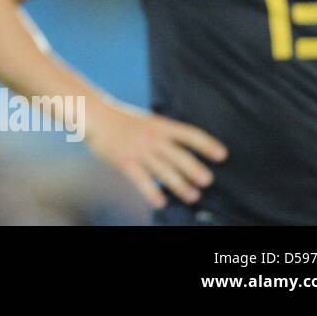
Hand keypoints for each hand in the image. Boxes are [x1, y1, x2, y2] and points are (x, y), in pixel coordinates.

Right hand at [85, 100, 227, 208]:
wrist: (94, 114)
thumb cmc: (122, 119)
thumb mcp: (147, 120)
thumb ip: (163, 133)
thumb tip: (184, 148)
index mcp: (160, 125)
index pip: (189, 134)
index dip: (207, 144)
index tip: (222, 155)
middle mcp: (152, 137)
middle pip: (179, 155)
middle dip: (195, 169)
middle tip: (207, 181)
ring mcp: (139, 150)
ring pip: (164, 170)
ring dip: (180, 185)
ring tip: (192, 196)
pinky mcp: (125, 161)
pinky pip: (141, 180)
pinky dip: (151, 192)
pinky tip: (160, 202)